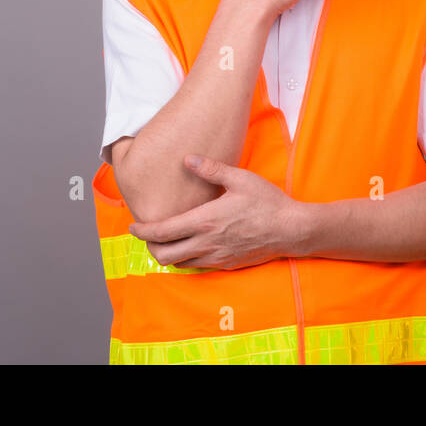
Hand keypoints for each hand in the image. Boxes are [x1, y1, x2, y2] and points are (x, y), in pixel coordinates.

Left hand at [128, 155, 307, 269]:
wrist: (291, 230)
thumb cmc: (267, 202)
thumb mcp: (240, 179)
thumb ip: (210, 169)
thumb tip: (187, 158)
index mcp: (205, 221)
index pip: (162, 232)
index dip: (143, 231)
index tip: (134, 226)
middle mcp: (207, 243)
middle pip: (164, 255)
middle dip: (150, 247)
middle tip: (148, 235)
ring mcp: (216, 257)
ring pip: (179, 264)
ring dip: (168, 254)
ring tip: (167, 240)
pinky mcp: (226, 264)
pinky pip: (197, 267)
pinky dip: (186, 259)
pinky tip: (191, 245)